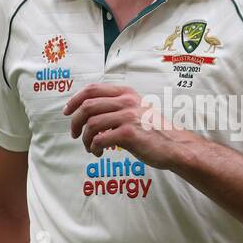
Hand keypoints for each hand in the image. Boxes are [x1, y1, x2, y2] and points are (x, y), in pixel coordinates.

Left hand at [62, 83, 196, 168]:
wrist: (175, 146)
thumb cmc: (154, 131)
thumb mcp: (137, 110)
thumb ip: (117, 107)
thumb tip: (89, 114)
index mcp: (126, 93)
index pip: (93, 89)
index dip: (75, 100)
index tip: (67, 112)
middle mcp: (126, 101)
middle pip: (88, 106)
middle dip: (75, 122)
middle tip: (75, 134)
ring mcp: (128, 117)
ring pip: (91, 124)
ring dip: (85, 139)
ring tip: (90, 148)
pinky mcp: (128, 134)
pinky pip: (100, 139)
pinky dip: (94, 148)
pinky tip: (98, 153)